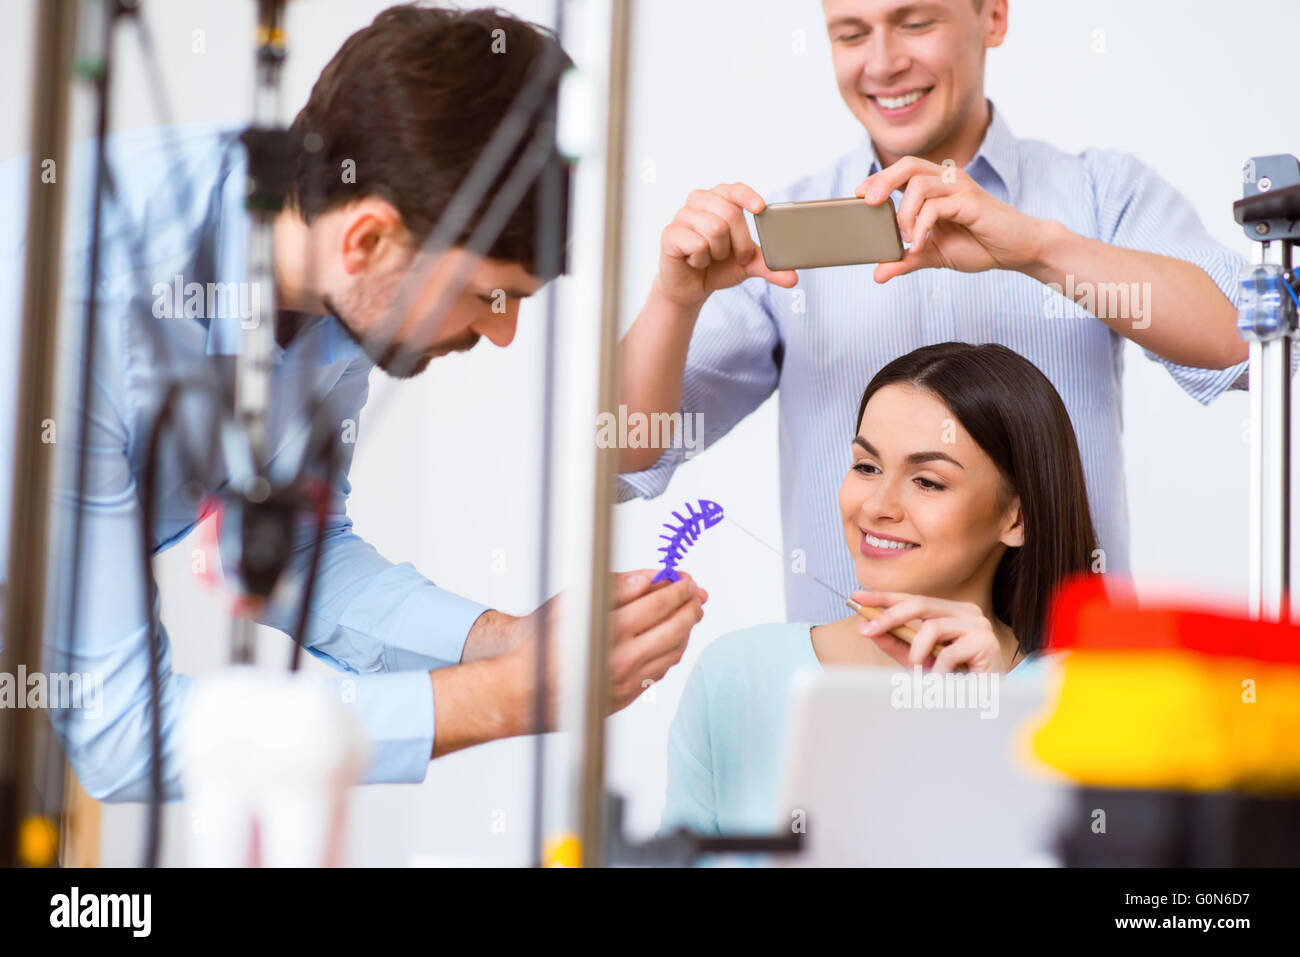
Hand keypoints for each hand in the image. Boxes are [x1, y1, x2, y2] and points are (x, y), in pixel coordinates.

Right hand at [509, 570, 708, 730]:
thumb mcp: (572, 602)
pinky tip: (671, 640)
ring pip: (673, 652)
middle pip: (676, 628)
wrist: (521, 688)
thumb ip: (614, 588)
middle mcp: (623, 659)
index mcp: (611, 631)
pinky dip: (672, 652)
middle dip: (691, 607)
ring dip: (686, 630)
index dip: (678, 588)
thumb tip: (647, 578)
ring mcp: (627, 682)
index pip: (661, 603)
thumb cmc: (541, 644)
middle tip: (696, 594)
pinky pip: (660, 672)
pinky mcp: (625, 697)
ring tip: (689, 613)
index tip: (685, 579)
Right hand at [655, 182, 797, 308]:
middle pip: (730, 213)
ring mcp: (682, 216)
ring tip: (711, 257)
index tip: (760, 208)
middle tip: (736, 256)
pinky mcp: (670, 234)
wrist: (692, 288)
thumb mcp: (748, 265)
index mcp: (720, 199)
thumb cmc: (718, 267)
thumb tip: (793, 278)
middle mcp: (699, 201)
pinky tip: (695, 261)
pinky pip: (697, 244)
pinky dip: (701, 259)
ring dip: (718, 252)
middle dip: (740, 242)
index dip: (748, 196)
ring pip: (714, 228)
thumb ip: (769, 266)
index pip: (735, 189)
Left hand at [851, 589, 1013, 673]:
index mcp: (950, 611)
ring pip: (932, 627)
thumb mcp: (916, 659)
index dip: (884, 597)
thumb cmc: (952, 679)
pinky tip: (942, 682)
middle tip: (868, 630)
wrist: (987, 703)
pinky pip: (948, 653)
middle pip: (919, 603)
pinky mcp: (985, 642)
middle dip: (889, 616)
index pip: (912, 598)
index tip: (857, 596)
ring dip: (917, 654)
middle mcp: (965, 612)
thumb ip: (894, 642)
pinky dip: (938, 671)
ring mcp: (978, 624)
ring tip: (920, 673)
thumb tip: (866, 626)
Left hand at [856, 157, 1048, 282]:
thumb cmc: (978, 245)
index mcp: (937, 186)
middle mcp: (948, 181)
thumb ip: (905, 260)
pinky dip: (921, 226)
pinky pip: (936, 207)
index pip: (902, 171)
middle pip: (908, 165)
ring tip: (905, 240)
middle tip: (868, 204)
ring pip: (919, 185)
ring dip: (904, 214)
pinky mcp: (971, 202)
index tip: (859, 196)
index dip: (879, 178)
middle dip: (883, 182)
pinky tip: (918, 245)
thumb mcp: (933, 255)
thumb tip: (877, 274)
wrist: (1017, 250)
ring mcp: (961, 189)